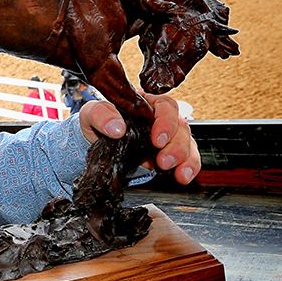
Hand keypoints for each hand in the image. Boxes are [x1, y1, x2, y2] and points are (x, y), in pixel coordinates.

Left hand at [79, 94, 199, 184]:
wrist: (95, 144)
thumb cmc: (97, 123)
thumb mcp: (91, 114)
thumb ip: (101, 114)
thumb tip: (117, 128)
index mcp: (146, 103)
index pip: (165, 106)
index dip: (166, 123)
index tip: (157, 140)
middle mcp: (162, 118)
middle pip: (180, 127)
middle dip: (176, 146)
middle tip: (163, 161)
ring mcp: (169, 136)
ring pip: (188, 143)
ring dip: (185, 159)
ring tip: (178, 173)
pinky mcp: (171, 153)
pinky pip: (189, 158)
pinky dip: (190, 168)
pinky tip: (183, 177)